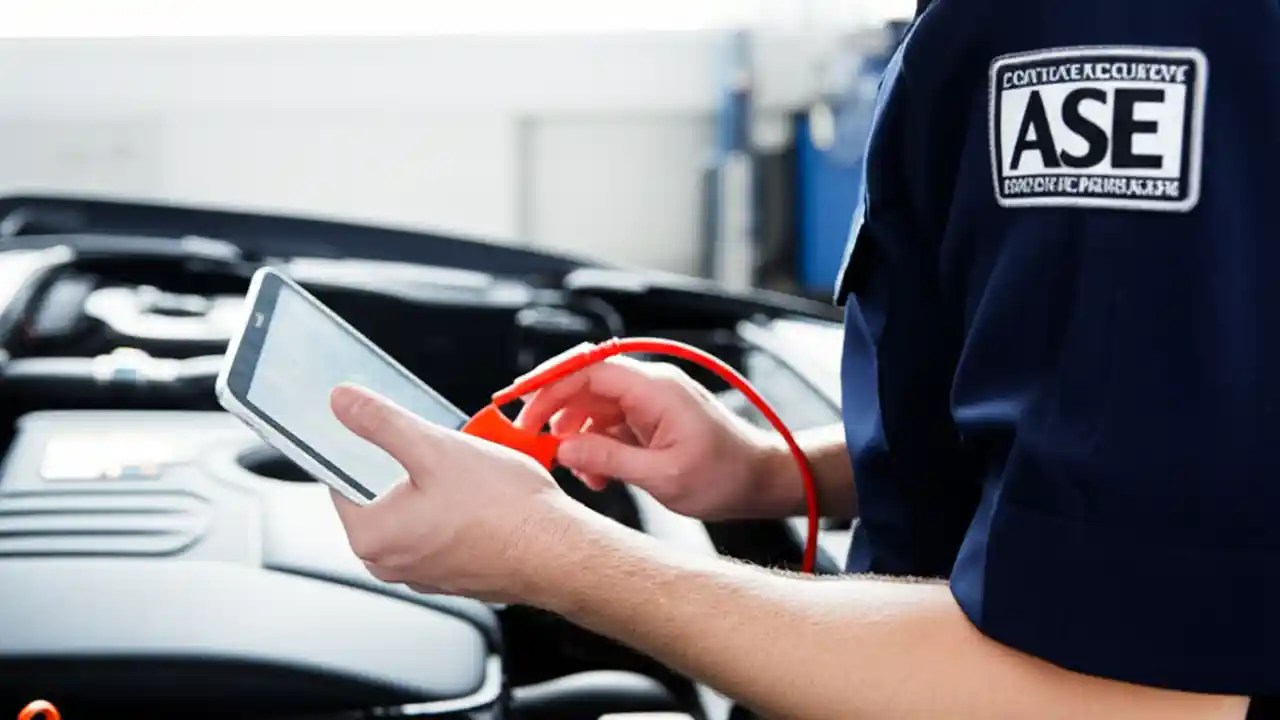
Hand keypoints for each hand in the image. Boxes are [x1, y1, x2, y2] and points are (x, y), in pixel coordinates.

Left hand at [326, 384, 575, 602]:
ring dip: (438, 489)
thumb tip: (343, 402)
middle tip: (444, 453)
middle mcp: (391, 564)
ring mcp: (424, 573)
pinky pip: (444, 532)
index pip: (342, 479)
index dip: (365, 447)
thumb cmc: (504, 510)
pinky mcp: (455, 576)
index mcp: (371, 536)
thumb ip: (382, 422)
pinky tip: (487, 500)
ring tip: (473, 476)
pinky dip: (458, 513)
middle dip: (410, 468)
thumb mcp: (436, 448)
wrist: (559, 551)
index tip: (390, 432)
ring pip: (417, 513)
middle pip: (382, 496)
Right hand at [515, 351, 787, 519]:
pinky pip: (607, 422)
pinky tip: (599, 475)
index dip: (550, 387)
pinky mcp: (649, 417)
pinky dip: (594, 446)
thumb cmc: (723, 476)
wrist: (759, 480)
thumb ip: (609, 459)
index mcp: (655, 388)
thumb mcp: (662, 476)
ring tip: (580, 474)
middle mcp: (649, 386)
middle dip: (553, 411)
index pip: (589, 370)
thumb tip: (562, 449)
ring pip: (591, 406)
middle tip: (531, 441)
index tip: (524, 413)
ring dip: (575, 437)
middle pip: (584, 383)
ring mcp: (648, 400)